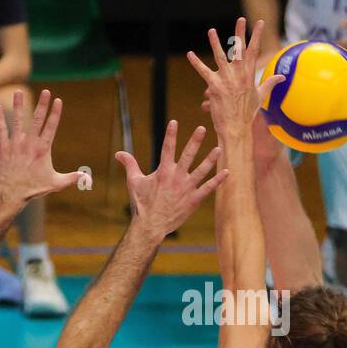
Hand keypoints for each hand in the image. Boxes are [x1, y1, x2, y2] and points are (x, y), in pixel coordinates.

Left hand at [0, 89, 86, 212]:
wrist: (11, 193)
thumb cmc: (34, 188)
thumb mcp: (56, 184)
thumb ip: (72, 178)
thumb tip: (88, 178)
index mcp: (43, 150)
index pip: (51, 127)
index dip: (55, 113)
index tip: (58, 100)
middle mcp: (29, 144)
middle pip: (37, 119)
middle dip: (42, 104)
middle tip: (46, 91)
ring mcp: (15, 144)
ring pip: (17, 120)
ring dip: (18, 105)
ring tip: (19, 91)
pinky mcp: (4, 146)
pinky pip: (1, 129)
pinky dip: (0, 117)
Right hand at [116, 120, 227, 243]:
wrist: (151, 226)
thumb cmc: (142, 204)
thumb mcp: (134, 182)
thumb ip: (129, 164)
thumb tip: (118, 153)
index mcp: (163, 171)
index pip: (167, 148)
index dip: (170, 134)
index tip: (174, 121)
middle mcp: (176, 177)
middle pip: (188, 155)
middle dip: (195, 141)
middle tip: (202, 128)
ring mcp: (186, 188)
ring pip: (202, 171)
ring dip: (211, 160)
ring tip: (219, 148)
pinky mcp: (194, 200)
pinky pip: (208, 188)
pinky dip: (218, 180)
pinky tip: (227, 172)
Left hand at [186, 18, 283, 140]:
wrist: (236, 129)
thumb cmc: (247, 114)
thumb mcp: (260, 97)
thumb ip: (270, 84)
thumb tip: (282, 77)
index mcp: (249, 75)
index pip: (254, 51)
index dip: (257, 35)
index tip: (259, 22)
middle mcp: (239, 75)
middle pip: (240, 50)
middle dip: (240, 33)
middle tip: (240, 19)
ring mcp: (227, 80)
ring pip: (220, 57)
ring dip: (215, 43)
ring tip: (211, 31)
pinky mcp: (215, 87)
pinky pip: (203, 71)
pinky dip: (196, 63)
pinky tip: (190, 54)